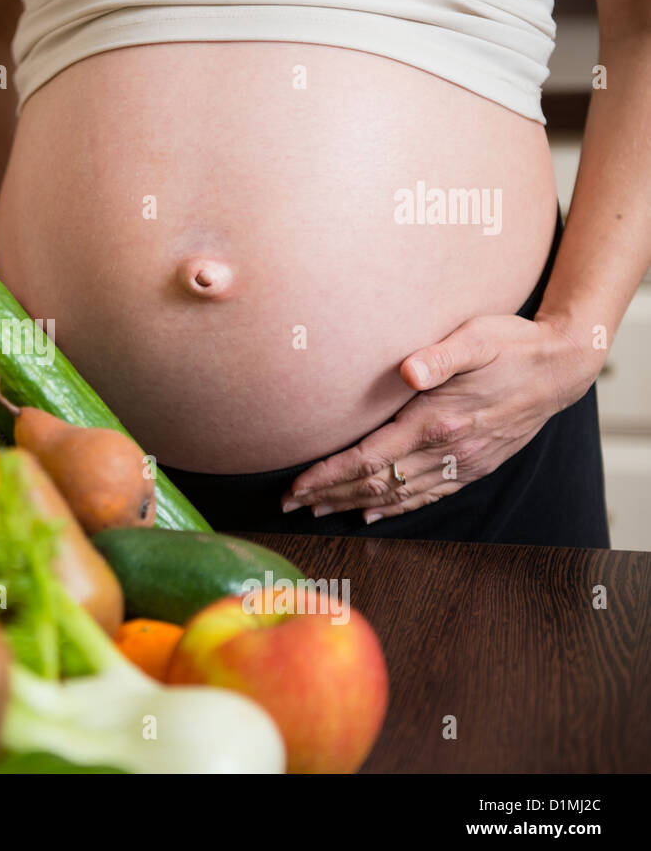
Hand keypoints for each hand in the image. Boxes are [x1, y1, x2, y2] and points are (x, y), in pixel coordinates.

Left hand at [280, 314, 600, 523]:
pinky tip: (373, 513)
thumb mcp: (477, 338)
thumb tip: (409, 369)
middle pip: (374, 482)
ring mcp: (462, 462)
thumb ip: (441, 355)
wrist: (562, 367)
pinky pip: (429, 494)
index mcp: (436, 422)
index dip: (328, 475)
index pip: (368, 458)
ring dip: (353, 504)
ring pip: (398, 494)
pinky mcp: (475, 465)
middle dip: (328, 495)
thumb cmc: (513, 345)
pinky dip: (397, 507)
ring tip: (318, 511)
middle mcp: (447, 450)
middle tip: (288, 505)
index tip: (295, 487)